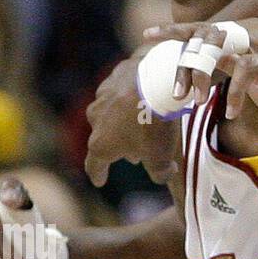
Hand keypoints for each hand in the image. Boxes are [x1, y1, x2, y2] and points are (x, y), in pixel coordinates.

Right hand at [85, 55, 179, 187]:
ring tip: (140, 126)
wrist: (156, 83)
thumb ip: (160, 173)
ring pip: (109, 114)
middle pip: (103, 139)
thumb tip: (163, 174)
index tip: (99, 181)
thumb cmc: (155, 126)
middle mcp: (95, 120)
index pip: (94, 166)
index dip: (98, 175)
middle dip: (118, 148)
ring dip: (122, 122)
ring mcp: (102, 96)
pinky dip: (128, 100)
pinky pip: (119, 93)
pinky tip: (142, 102)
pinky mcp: (113, 77)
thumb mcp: (161, 158)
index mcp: (101, 145)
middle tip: (135, 155)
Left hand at [144, 19, 257, 129]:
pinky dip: (235, 91)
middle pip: (209, 36)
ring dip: (204, 76)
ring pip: (224, 49)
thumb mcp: (248, 80)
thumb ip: (225, 69)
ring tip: (197, 101)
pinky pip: (249, 69)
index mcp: (248, 31)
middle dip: (188, 64)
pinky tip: (232, 111)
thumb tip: (193, 70)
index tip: (148, 35)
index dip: (177, 31)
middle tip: (178, 93)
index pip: (206, 28)